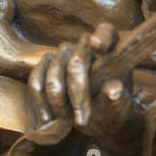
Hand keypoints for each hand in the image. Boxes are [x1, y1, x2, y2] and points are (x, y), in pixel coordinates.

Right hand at [28, 22, 139, 150]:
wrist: (97, 117)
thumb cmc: (112, 108)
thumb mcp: (119, 107)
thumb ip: (118, 98)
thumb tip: (114, 90)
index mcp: (111, 48)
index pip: (106, 33)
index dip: (101, 38)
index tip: (96, 45)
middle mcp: (85, 45)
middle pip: (76, 62)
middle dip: (77, 94)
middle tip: (82, 119)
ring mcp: (64, 54)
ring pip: (53, 74)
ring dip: (58, 102)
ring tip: (67, 122)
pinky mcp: (47, 64)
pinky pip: (36, 79)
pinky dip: (40, 101)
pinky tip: (48, 118)